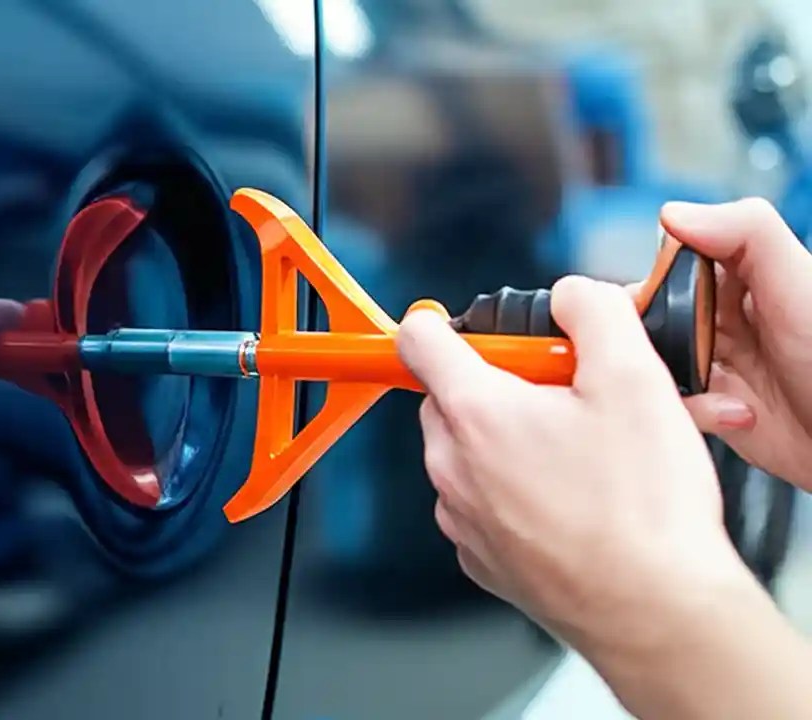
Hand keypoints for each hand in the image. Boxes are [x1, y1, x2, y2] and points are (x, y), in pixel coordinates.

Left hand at [396, 276, 756, 657]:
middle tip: (566, 396)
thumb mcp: (634, 377)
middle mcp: (452, 465)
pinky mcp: (482, 559)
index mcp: (476, 412)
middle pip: (451, 397)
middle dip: (501, 386)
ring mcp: (462, 518)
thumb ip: (594, 313)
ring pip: (470, 453)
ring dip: (513, 442)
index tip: (458, 327)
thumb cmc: (643, 510)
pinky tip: (576, 501)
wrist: (656, 612)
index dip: (439, 322)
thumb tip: (572, 296)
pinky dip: (518, 493)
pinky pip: (485, 504)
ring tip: (586, 454)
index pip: (418, 341)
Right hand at [664, 199, 811, 490]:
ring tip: (704, 385)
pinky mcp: (710, 405)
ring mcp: (714, 361)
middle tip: (676, 345)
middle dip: (649, 330)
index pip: (673, 259)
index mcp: (743, 273)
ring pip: (653, 357)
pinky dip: (691, 409)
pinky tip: (730, 411)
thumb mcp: (801, 282)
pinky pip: (673, 401)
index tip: (655, 296)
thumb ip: (746, 231)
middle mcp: (723, 314)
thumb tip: (670, 214)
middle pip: (651, 310)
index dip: (655, 276)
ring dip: (669, 374)